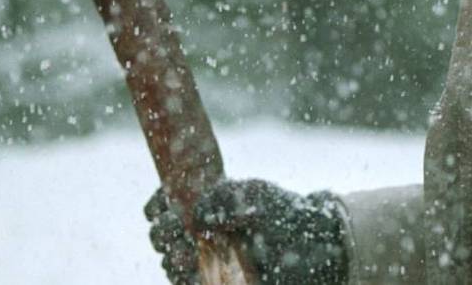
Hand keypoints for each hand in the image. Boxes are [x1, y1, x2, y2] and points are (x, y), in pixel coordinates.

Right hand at [145, 179, 348, 284]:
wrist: (313, 246)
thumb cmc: (283, 214)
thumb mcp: (255, 195)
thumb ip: (225, 198)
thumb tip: (196, 216)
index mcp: (204, 204)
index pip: (164, 203)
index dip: (158, 204)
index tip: (163, 207)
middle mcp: (198, 233)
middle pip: (161, 235)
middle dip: (163, 234)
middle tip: (179, 235)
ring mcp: (204, 260)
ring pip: (171, 263)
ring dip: (174, 259)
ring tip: (189, 257)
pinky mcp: (214, 281)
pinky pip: (189, 282)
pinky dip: (188, 279)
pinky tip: (197, 275)